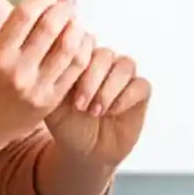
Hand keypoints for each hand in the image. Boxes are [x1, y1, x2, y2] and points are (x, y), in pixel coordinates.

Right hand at [0, 0, 91, 156]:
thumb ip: (8, 35)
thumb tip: (35, 6)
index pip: (26, 13)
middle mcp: (19, 72)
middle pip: (52, 27)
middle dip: (63, 6)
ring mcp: (37, 89)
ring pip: (69, 49)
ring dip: (76, 27)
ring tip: (74, 18)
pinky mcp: (49, 103)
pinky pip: (73, 71)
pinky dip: (80, 52)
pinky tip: (78, 42)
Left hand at [45, 46, 151, 166]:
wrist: (85, 150)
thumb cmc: (66, 123)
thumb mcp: (52, 103)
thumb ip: (53, 81)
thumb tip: (52, 64)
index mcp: (82, 58)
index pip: (84, 44)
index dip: (77, 64)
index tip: (66, 91)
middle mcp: (105, 62)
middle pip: (105, 54)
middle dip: (92, 80)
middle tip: (80, 105)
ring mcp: (124, 75)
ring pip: (125, 65)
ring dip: (109, 89)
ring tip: (95, 111)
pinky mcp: (141, 91)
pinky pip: (141, 84)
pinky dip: (126, 97)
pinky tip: (112, 111)